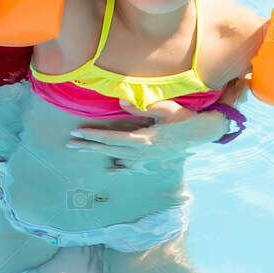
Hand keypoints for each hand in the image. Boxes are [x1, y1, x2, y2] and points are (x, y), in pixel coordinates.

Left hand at [68, 99, 227, 168]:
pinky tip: (111, 170)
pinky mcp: (153, 161)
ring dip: (99, 154)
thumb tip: (121, 101)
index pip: (112, 139)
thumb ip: (144, 106)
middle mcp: (143, 153)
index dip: (94, 136)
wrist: (203, 133)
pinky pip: (133, 167)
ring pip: (117, 158)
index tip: (78, 133)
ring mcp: (147, 160)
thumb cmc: (185, 118)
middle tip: (70, 144)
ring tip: (82, 150)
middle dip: (89, 146)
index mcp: (144, 140)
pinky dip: (120, 169)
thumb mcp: (167, 108)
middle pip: (110, 150)